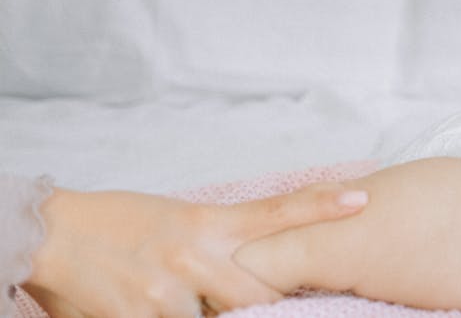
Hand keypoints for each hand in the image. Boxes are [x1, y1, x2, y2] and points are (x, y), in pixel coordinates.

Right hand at [23, 183, 368, 316]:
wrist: (54, 234)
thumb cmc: (122, 223)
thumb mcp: (182, 221)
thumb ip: (224, 240)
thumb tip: (263, 265)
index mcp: (207, 223)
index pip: (277, 211)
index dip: (322, 206)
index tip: (362, 198)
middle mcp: (193, 256)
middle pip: (259, 292)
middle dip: (266, 303)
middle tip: (268, 299)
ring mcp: (166, 293)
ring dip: (207, 316)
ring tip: (172, 290)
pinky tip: (153, 303)